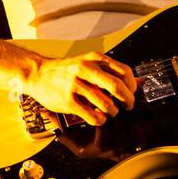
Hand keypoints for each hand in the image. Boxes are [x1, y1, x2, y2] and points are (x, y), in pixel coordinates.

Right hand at [22, 51, 136, 126]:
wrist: (37, 73)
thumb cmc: (66, 70)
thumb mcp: (89, 63)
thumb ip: (112, 72)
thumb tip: (140, 82)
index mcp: (94, 59)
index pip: (124, 71)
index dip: (132, 86)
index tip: (131, 93)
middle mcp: (85, 70)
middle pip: (116, 87)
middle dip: (127, 100)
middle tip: (128, 106)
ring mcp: (75, 85)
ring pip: (105, 103)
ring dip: (113, 111)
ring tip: (111, 112)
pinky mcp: (67, 101)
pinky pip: (91, 115)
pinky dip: (100, 119)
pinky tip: (99, 117)